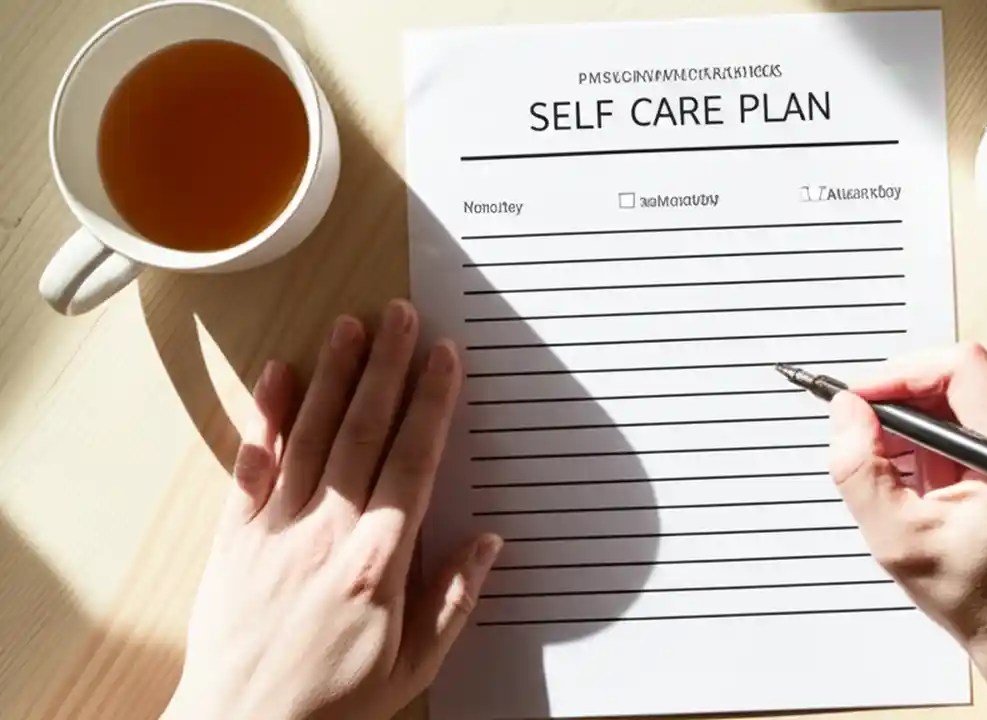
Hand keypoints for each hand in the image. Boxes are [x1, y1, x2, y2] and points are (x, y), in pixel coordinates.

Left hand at [164, 300, 500, 719]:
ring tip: (350, 326)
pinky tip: (276, 375)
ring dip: (333, 376)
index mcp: (378, 560)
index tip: (444, 358)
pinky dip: (264, 418)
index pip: (412, 461)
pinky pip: (251, 466)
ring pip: (310, 436)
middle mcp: (327, 531)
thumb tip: (490, 542)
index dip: (432, 403)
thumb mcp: (414, 666)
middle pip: (363, 432)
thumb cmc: (333, 704)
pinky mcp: (235, 537)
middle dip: (387, 367)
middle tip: (401, 314)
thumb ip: (454, 599)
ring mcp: (276, 529)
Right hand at [829, 343, 986, 719]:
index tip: (859, 399)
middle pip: (966, 371)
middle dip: (906, 390)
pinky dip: (941, 431)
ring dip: (922, 412)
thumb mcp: (899, 540)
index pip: (961, 368)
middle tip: (867, 423)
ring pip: (972, 390)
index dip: (900, 373)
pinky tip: (920, 470)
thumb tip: (845, 412)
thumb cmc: (981, 599)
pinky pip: (981, 416)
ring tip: (893, 457)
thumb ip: (862, 471)